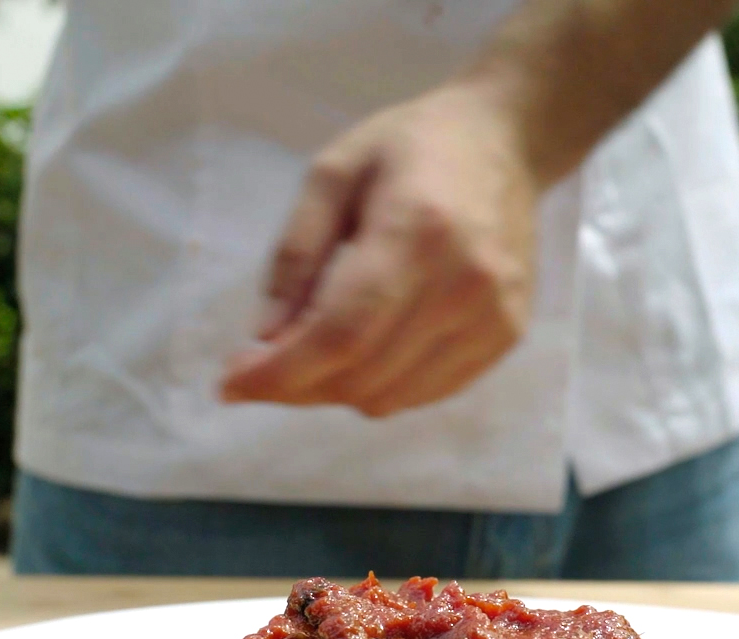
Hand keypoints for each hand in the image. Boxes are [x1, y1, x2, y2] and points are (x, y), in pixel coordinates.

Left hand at [220, 82, 539, 417]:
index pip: (342, 334)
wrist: (504, 140)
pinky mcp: (507, 335)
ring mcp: (493, 316)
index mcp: (416, 231)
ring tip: (310, 356)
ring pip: (391, 397)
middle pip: (362, 375)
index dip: (281, 373)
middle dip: (296, 384)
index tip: (231, 384)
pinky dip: (380, 389)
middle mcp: (464, 284)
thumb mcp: (332, 172)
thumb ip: (295, 253)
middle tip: (259, 366)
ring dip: (335, 391)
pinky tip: (360, 356)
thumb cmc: (410, 146)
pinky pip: (426, 394)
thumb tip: (264, 337)